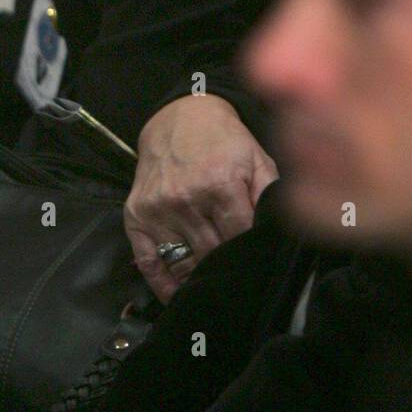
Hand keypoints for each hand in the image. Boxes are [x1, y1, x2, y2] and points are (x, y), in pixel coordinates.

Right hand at [125, 94, 277, 301]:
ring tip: (213, 285)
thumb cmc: (225, 141)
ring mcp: (158, 209)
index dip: (250, 252)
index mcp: (220, 184)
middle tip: (240, 277)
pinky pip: (147, 261)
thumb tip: (276, 235)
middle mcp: (185, 199)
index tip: (257, 262)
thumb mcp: (257, 159)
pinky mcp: (136, 215)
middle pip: (212, 254)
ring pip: (183, 263)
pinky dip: (161, 284)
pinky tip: (177, 295)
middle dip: (228, 265)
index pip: (239, 238)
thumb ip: (270, 196)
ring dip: (199, 277)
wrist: (180, 116)